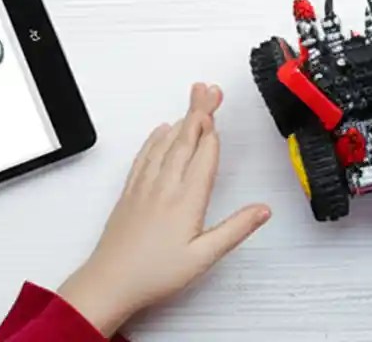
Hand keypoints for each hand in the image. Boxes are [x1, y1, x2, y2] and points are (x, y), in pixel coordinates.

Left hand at [57, 84, 270, 336]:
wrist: (110, 282)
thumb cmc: (154, 274)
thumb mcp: (204, 257)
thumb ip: (235, 230)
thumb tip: (262, 210)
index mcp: (186, 200)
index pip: (203, 155)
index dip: (212, 130)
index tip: (218, 108)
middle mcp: (165, 187)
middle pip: (185, 140)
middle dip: (199, 111)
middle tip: (209, 89)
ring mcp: (145, 187)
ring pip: (165, 143)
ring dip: (180, 119)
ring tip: (192, 100)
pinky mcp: (130, 193)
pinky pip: (145, 156)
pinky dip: (155, 138)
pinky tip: (161, 131)